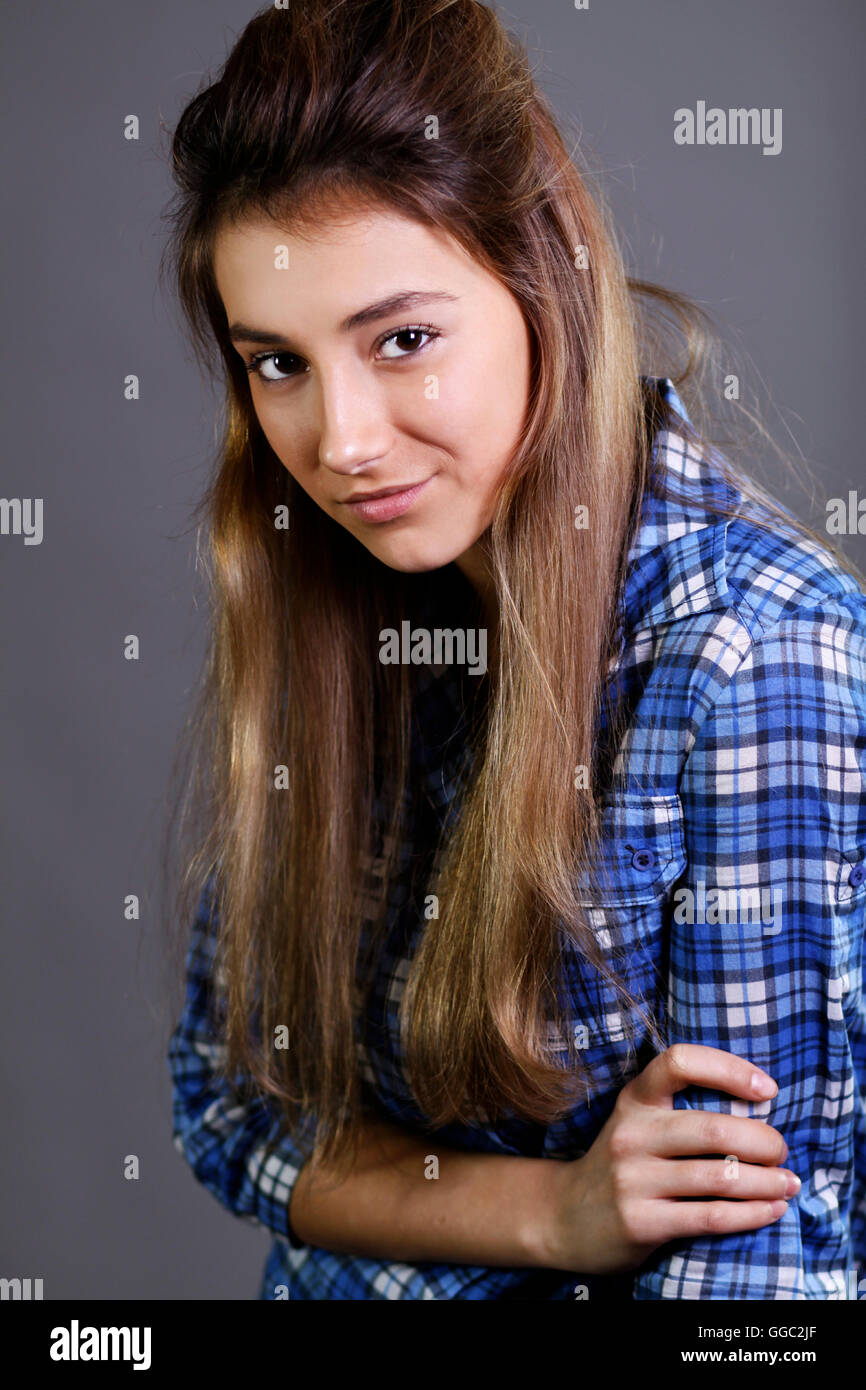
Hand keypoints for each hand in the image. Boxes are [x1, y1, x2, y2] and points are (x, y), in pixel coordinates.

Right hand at [540, 1043, 797, 1274]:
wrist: (564, 1215)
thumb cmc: (623, 1163)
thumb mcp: (638, 1122)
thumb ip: (682, 1110)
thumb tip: (760, 1109)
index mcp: (635, 1099)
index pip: (679, 1062)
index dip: (728, 1069)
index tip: (767, 1089)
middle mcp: (631, 1134)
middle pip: (711, 1128)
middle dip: (763, 1141)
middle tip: (783, 1151)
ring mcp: (632, 1179)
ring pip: (717, 1176)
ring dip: (766, 1182)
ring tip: (788, 1184)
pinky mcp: (640, 1222)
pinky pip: (709, 1216)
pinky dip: (750, 1214)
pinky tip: (771, 1210)